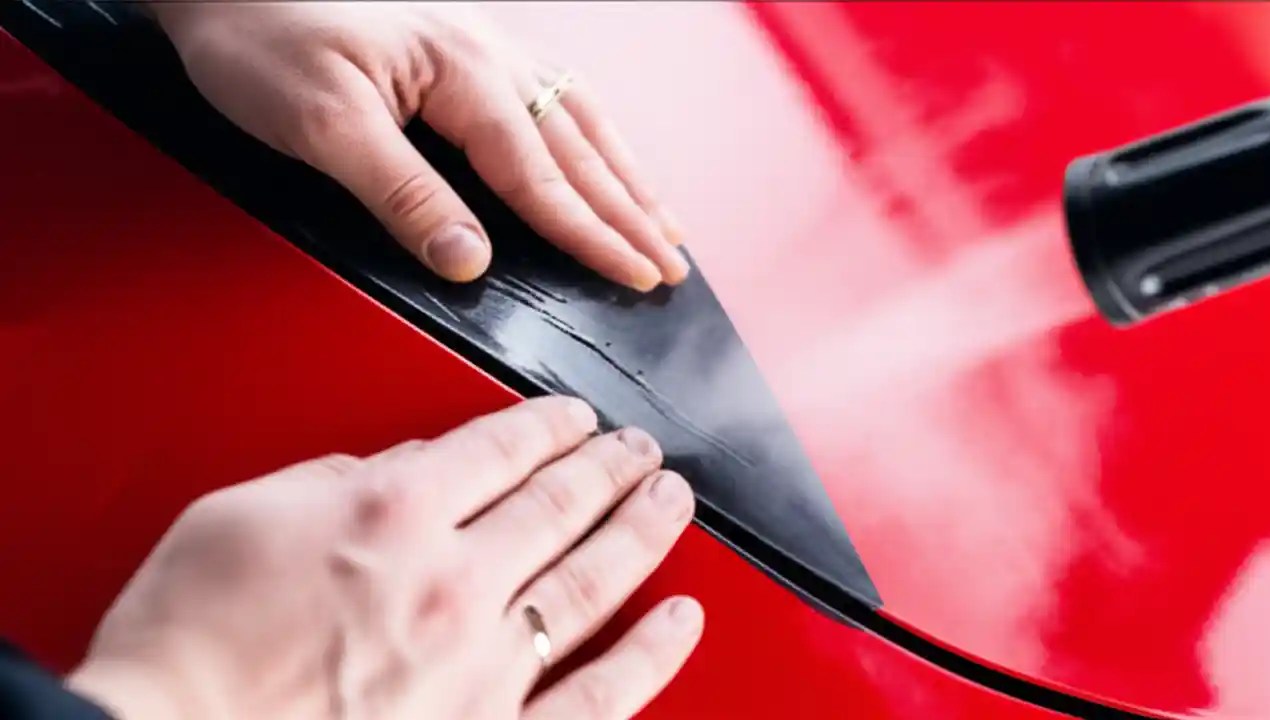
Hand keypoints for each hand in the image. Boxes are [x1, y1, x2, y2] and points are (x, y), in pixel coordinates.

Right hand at [68, 397, 702, 719]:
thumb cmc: (189, 641)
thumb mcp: (244, 513)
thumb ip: (341, 477)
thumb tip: (412, 464)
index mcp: (393, 512)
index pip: (502, 446)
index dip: (550, 423)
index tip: (574, 416)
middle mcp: (451, 579)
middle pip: (561, 502)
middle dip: (609, 465)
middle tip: (638, 447)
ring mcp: (481, 664)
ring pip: (594, 580)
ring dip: (644, 531)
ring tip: (672, 499)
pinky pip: (598, 694)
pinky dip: (650, 654)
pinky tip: (682, 617)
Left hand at [150, 2, 688, 291]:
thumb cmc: (262, 39)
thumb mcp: (321, 124)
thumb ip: (401, 192)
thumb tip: (468, 260)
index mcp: (463, 73)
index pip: (541, 173)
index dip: (592, 232)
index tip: (635, 275)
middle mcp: (490, 54)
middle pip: (579, 146)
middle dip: (631, 211)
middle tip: (671, 266)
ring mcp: (485, 44)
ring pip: (580, 117)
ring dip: (627, 175)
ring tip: (665, 222)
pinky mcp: (469, 47)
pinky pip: (557, 96)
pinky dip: (595, 139)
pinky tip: (605, 157)